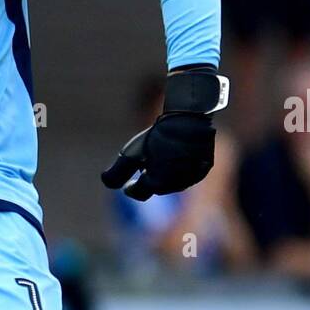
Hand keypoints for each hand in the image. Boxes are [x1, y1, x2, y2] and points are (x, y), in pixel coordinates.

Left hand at [102, 66, 228, 201]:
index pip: (139, 193)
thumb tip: (106, 182)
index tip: (128, 183)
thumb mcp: (131, 153)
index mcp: (157, 183)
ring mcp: (192, 178)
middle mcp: (175, 185)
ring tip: (161, 160)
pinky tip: (176, 156)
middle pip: (157, 188)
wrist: (189, 117)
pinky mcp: (203, 170)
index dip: (131, 188)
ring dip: (165, 176)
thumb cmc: (158, 135)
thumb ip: (117, 172)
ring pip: (174, 183)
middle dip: (149, 180)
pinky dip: (180, 170)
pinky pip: (189, 175)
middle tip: (144, 168)